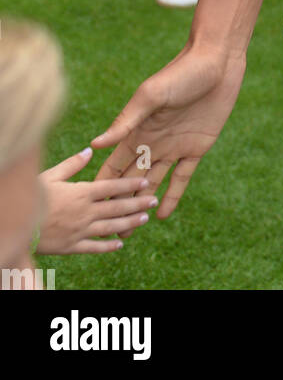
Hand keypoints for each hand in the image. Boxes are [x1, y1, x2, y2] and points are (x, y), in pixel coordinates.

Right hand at [37, 148, 156, 254]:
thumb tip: (90, 150)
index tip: (146, 181)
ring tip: (145, 219)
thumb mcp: (51, 175)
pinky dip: (107, 246)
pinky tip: (119, 243)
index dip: (130, 184)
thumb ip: (72, 164)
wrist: (14, 225)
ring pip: (110, 227)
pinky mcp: (71, 247)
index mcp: (81, 192)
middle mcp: (85, 212)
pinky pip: (93, 247)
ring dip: (129, 223)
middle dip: (138, 203)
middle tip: (154, 200)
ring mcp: (79, 231)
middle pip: (117, 207)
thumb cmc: (31, 196)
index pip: (112, 187)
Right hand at [92, 46, 246, 224]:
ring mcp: (175, 145)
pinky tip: (163, 214)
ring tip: (130, 232)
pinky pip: (182, 176)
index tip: (87, 210)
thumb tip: (95, 144)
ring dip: (142, 203)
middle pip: (132, 179)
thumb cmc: (180, 72)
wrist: (217, 61)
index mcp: (138, 129)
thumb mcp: (151, 95)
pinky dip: (173, 195)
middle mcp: (153, 141)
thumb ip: (126, 121)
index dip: (103, 186)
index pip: (115, 163)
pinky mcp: (197, 147)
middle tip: (108, 232)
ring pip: (154, 182)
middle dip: (120, 204)